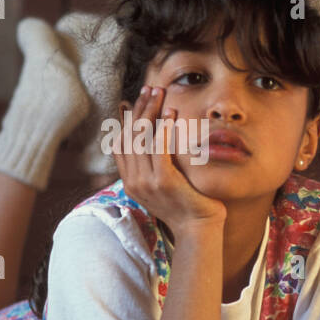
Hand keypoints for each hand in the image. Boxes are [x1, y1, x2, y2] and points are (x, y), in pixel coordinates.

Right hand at [113, 84, 225, 232]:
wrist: (198, 230)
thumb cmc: (187, 207)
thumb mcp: (163, 186)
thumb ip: (154, 168)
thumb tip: (155, 143)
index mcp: (131, 182)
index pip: (121, 144)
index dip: (125, 120)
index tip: (133, 101)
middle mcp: (134, 181)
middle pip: (130, 136)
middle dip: (139, 109)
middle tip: (149, 89)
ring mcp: (147, 182)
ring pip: (142, 138)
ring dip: (151, 112)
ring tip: (160, 93)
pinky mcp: (164, 181)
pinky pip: (159, 150)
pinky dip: (163, 129)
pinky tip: (170, 114)